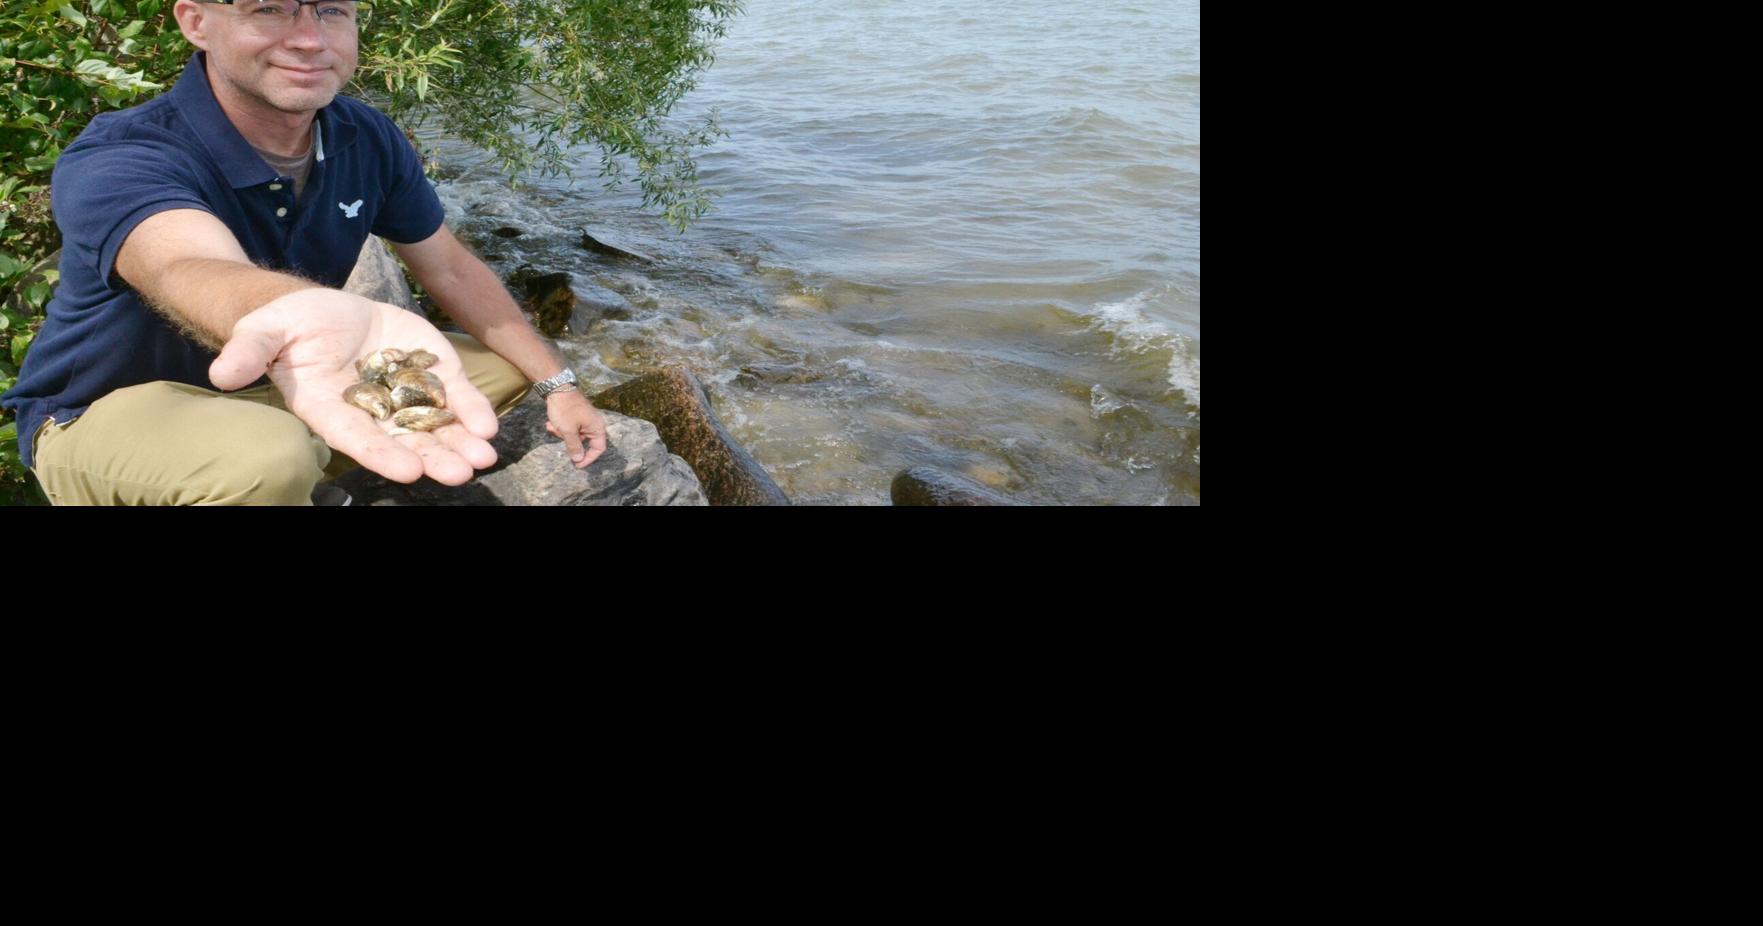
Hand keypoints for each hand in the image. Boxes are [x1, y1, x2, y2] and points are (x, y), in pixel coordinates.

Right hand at [208, 289, 499, 484]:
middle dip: (432, 458)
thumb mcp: (264, 331)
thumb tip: (221, 374)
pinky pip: (454, 396)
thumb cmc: (288, 326)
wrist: (324, 310)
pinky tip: (489, 426)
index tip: (406, 471)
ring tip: (484, 458)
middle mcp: (370, 411)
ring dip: (460, 443)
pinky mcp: (428, 372)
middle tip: (460, 473)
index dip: (380, 454)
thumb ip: (249, 351)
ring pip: (435, 426)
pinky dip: (472, 411)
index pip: (356, 438)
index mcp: (328, 410)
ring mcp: (403, 394)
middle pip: (404, 441)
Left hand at [543, 390, 606, 466]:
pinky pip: (570, 428)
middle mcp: (594, 423)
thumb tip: (578, 459)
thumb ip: (574, 447)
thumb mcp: (568, 431)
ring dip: (561, 433)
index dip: (588, 459)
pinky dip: (560, 427)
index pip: (598, 449)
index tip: (576, 465)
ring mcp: (585, 419)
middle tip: (557, 435)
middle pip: (583, 442)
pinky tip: (551, 422)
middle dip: (567, 441)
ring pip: (574, 435)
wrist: (557, 388)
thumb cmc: (565, 410)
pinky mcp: (576, 416)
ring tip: (551, 425)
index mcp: (597, 427)